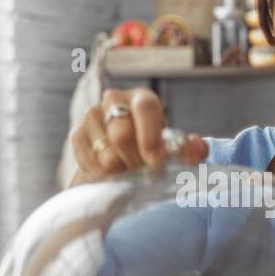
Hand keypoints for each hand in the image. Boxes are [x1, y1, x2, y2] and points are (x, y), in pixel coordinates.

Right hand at [69, 87, 207, 184]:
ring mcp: (92, 116)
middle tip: (144, 176)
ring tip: (129, 175)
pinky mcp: (77, 134)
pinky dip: (104, 177)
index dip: (151, 138)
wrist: (122, 161)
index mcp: (143, 98)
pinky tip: (111, 174)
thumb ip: (190, 151)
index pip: (146, 108)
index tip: (156, 163)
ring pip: (106, 155)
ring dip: (121, 174)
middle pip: (122, 135)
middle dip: (136, 163)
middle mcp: (115, 100)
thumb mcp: (175, 151)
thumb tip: (198, 148)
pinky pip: (90, 163)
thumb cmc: (153, 152)